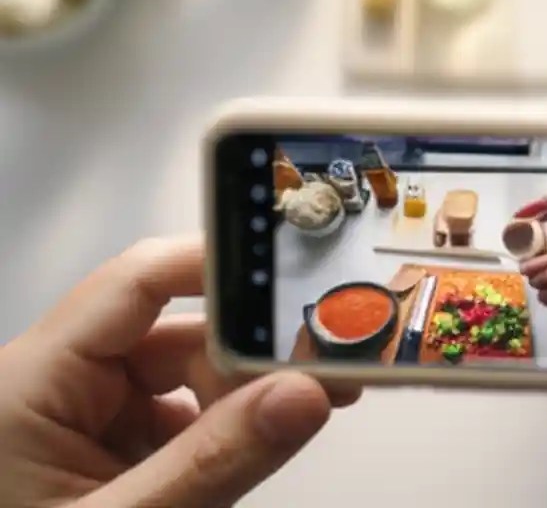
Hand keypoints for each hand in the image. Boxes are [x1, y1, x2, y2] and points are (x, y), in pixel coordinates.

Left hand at [0, 234, 360, 506]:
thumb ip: (215, 462)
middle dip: (252, 355)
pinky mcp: (99, 453)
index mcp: (31, 381)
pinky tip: (253, 452)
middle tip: (332, 376)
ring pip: (183, 378)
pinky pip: (174, 420)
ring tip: (306, 418)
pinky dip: (220, 434)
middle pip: (174, 333)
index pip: (139, 282)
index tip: (303, 284)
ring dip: (242, 399)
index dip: (221, 267)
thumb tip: (308, 394)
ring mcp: (77, 420)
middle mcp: (52, 384)